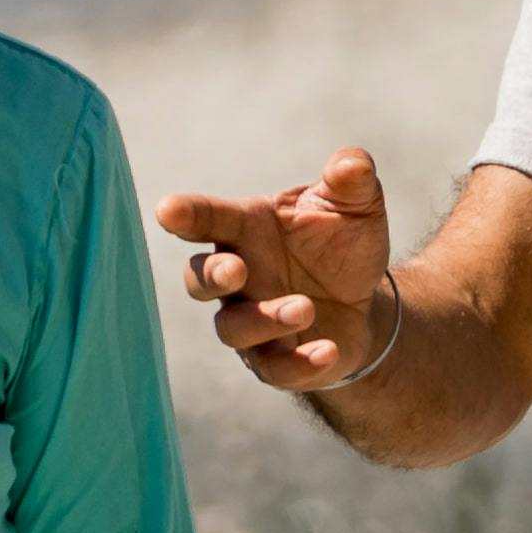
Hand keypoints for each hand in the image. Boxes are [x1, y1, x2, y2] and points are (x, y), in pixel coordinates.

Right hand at [154, 151, 393, 402]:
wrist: (364, 299)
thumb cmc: (342, 242)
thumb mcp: (356, 204)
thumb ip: (352, 179)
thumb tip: (352, 163)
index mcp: (247, 229)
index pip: (206, 218)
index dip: (185, 214)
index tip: (167, 210)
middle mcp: (239, 276)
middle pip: (200, 279)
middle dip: (212, 275)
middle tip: (237, 270)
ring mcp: (251, 320)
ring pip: (232, 328)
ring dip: (264, 320)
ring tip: (305, 307)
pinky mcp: (275, 359)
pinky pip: (274, 369)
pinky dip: (297, 363)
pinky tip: (326, 351)